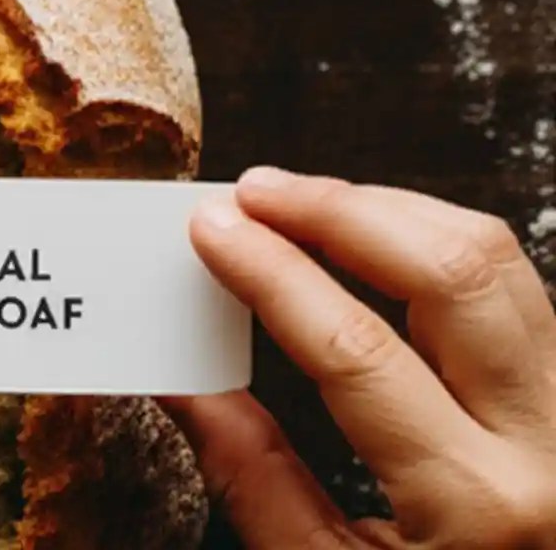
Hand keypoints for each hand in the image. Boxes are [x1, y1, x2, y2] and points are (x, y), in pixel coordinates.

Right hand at [169, 167, 555, 547]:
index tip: (212, 228)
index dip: (271, 272)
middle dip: (339, 209)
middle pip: (451, 271)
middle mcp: (547, 444)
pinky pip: (512, 281)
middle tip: (255, 191)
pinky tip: (370, 238)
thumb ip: (255, 479)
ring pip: (496, 257)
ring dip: (389, 209)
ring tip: (302, 201)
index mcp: (475, 508)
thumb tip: (180, 382)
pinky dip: (432, 240)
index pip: (356, 349)